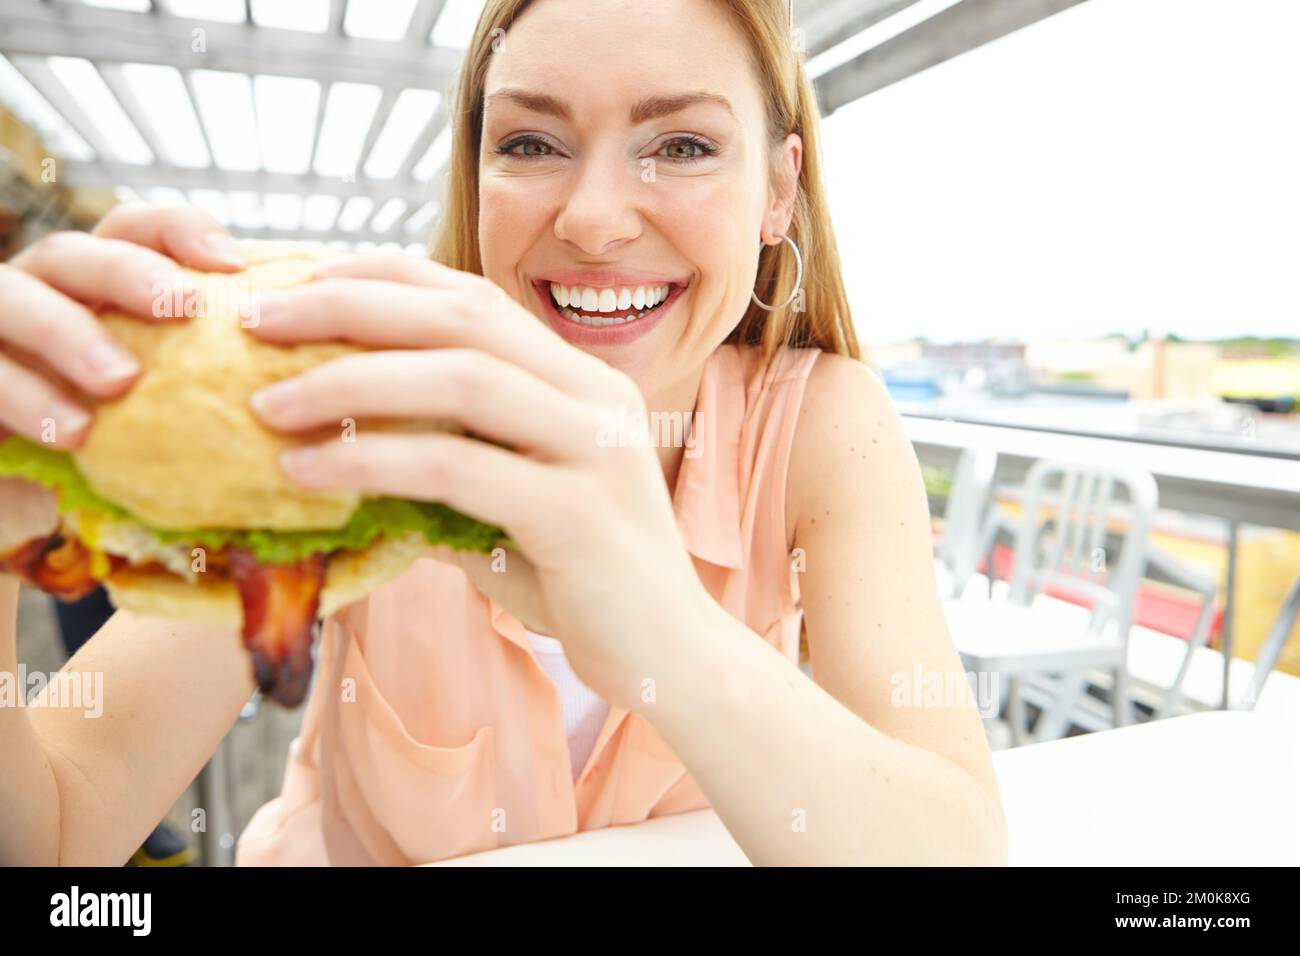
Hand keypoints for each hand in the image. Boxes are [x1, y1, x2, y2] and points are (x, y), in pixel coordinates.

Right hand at [0, 203, 242, 545]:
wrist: (15, 505)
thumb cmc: (108, 445)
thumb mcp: (163, 400)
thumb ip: (209, 374)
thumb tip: (314, 380)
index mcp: (92, 285)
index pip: (134, 229)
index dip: (180, 232)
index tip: (233, 264)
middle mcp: (36, 293)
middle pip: (72, 254)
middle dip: (127, 274)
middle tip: (183, 308)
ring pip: (10, 300)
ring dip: (68, 333)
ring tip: (121, 381)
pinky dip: (24, 399)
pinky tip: (73, 433)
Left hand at [244, 254, 708, 710]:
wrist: (669, 653)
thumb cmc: (581, 578)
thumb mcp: (510, 502)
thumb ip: (448, 464)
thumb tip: (336, 446)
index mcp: (577, 379)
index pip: (473, 297)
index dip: (381, 277)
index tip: (296, 284)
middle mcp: (593, 395)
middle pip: (462, 317)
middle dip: (349, 307)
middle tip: (256, 322)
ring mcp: (593, 449)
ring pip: (462, 378)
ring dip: (350, 381)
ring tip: (266, 404)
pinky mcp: (580, 513)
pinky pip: (460, 467)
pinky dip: (373, 461)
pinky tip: (307, 476)